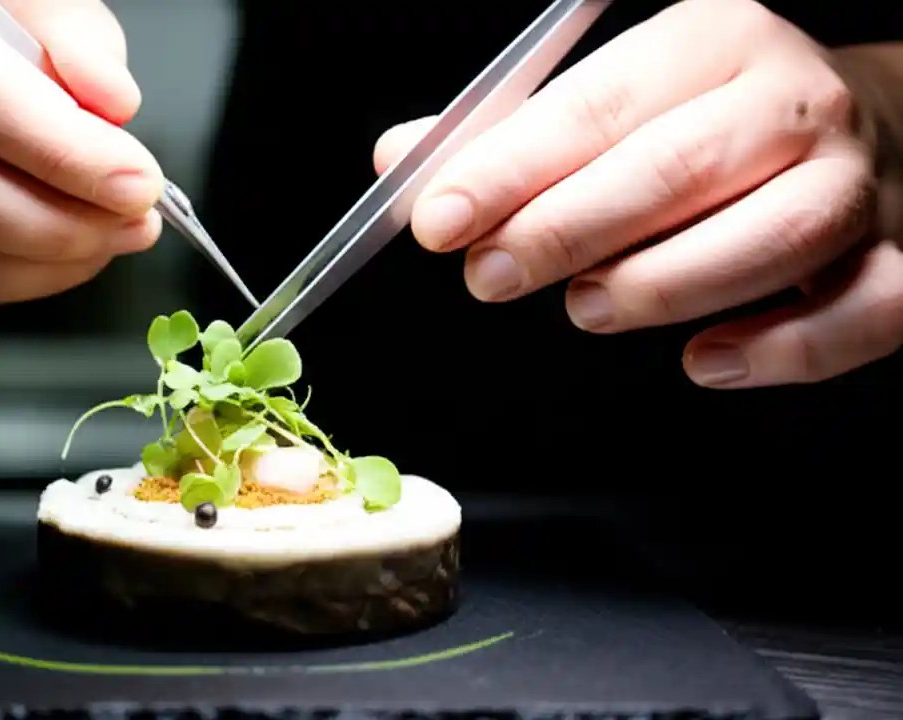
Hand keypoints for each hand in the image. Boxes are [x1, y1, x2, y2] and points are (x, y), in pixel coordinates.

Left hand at [375, 0, 901, 388]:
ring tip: (592, 307)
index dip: (508, 168)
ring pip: (773, 236)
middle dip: (566, 228)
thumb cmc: (714, 120)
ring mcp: (857, 182)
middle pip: (677, 166)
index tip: (440, 218)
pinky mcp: (900, 258)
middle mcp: (793, 102)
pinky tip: (709, 360)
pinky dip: (783, 347)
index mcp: (711, 45)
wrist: (868, 125)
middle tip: (492, 275)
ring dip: (666, 283)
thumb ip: (510, 136)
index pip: (595, 107)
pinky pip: (861, 311)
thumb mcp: (617, 100)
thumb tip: (402, 160)